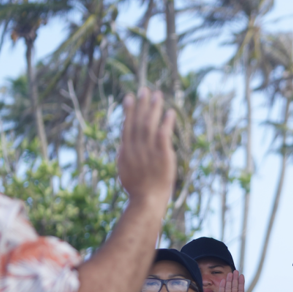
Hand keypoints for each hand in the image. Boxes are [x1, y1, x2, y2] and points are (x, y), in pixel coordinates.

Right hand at [116, 87, 176, 203]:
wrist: (146, 201)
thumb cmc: (137, 190)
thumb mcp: (124, 171)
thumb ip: (124, 156)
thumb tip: (122, 147)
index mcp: (126, 150)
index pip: (127, 125)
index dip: (129, 110)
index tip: (130, 97)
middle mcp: (136, 147)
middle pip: (138, 121)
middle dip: (142, 104)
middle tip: (146, 90)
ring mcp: (149, 151)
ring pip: (150, 124)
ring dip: (154, 109)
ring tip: (158, 95)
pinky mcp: (162, 155)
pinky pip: (164, 135)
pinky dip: (166, 123)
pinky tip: (170, 113)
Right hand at [212, 271, 248, 291]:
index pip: (241, 290)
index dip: (241, 283)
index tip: (242, 276)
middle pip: (234, 287)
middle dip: (235, 279)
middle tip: (236, 271)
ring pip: (228, 288)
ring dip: (229, 281)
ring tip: (230, 273)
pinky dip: (222, 287)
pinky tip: (223, 281)